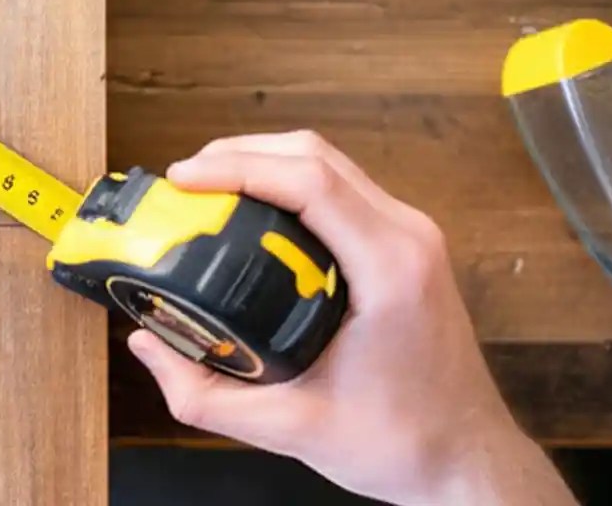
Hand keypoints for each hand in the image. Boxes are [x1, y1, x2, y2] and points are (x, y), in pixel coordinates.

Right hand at [127, 131, 571, 504]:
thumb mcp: (288, 430)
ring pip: (329, 162)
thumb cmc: (400, 442)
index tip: (183, 181)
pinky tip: (251, 211)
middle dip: (240, 155)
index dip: (237, 168)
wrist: (465, 457)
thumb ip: (204, 394)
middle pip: (315, 155)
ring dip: (264, 162)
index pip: (309, 183)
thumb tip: (145, 345)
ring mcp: (412, 234)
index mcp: (390, 271)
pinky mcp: (405, 243)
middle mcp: (408, 237)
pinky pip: (341, 187)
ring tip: (206, 190)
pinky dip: (289, 183)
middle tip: (182, 183)